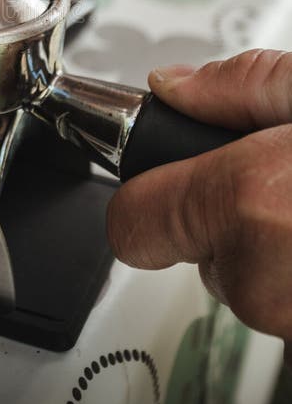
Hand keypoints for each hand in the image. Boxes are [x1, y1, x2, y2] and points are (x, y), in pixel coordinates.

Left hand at [107, 49, 291, 339]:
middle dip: (224, 216)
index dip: (139, 197)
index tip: (157, 183)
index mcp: (249, 201)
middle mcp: (263, 276)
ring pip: (243, 280)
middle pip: (192, 250)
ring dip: (266, 248)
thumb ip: (240, 84)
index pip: (129, 224)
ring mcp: (291, 319)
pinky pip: (281, 301)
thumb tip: (174, 86)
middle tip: (275, 181)